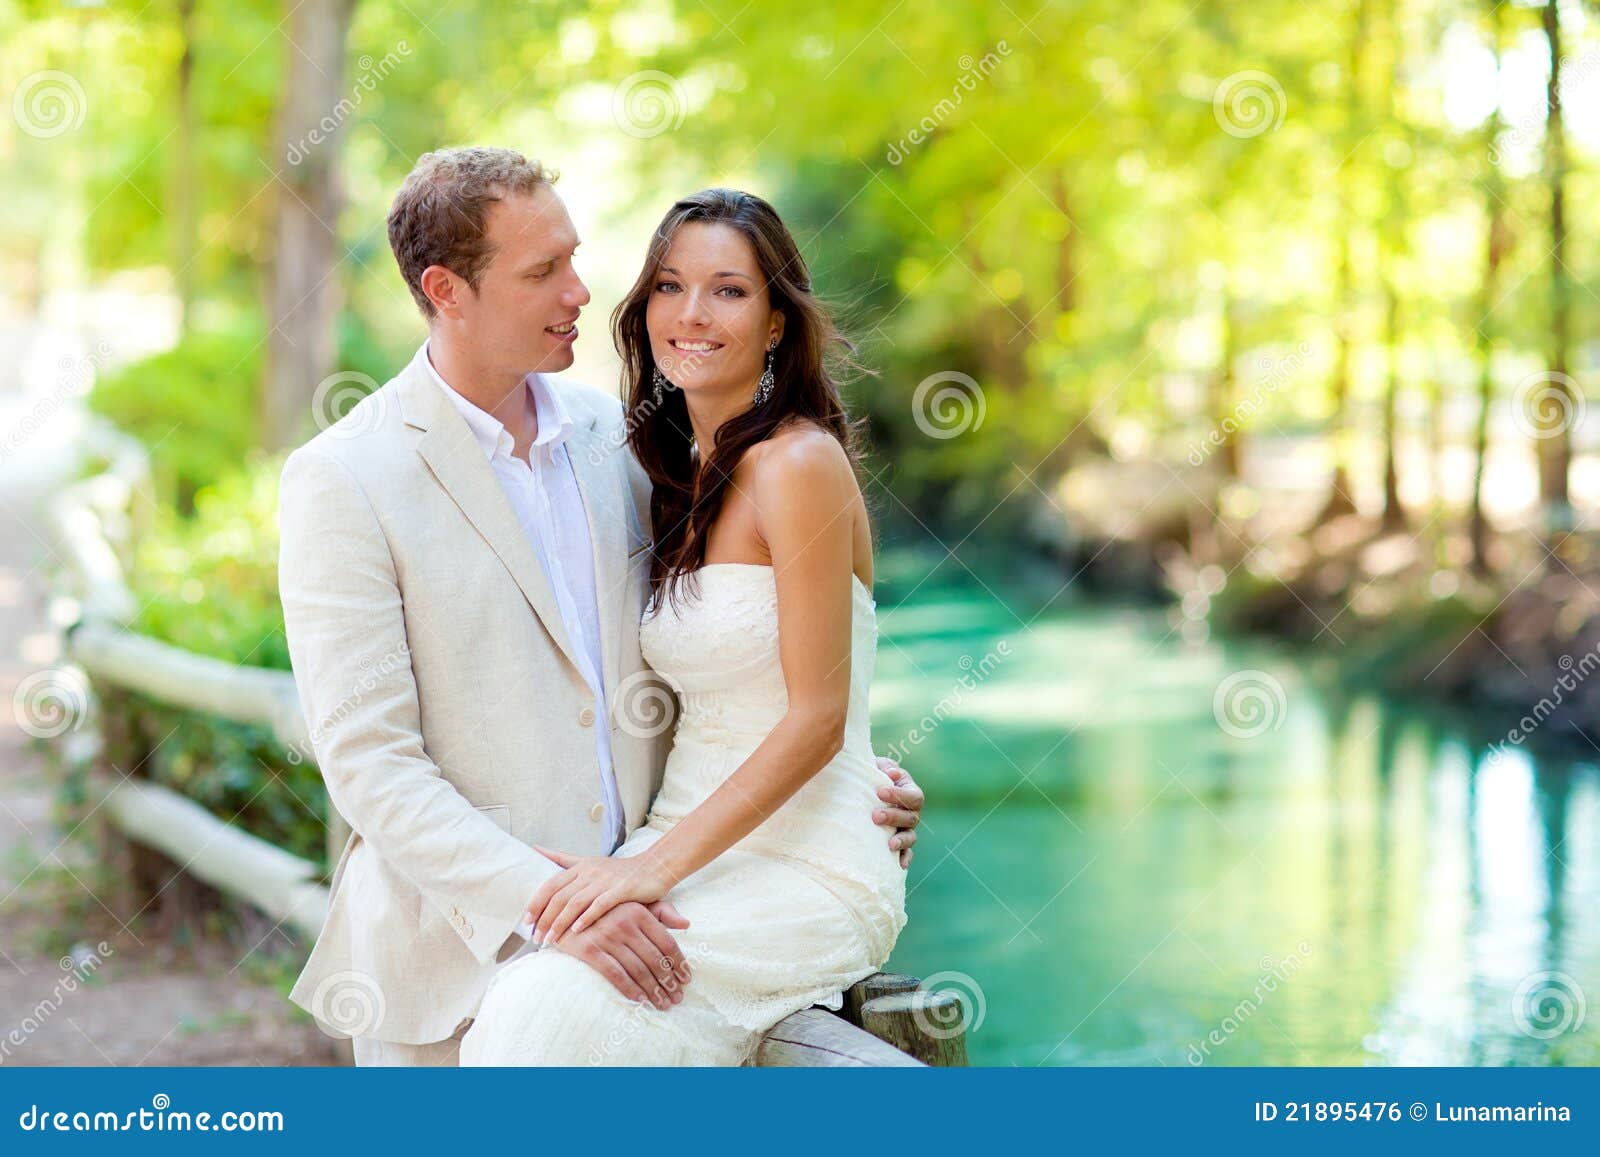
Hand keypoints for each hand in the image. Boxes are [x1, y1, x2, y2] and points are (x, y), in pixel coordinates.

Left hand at [525, 848, 675, 945]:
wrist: (654, 867)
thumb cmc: (619, 871)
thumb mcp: (589, 862)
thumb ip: (563, 859)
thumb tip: (535, 849)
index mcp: (580, 866)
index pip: (550, 885)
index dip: (536, 903)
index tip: (526, 921)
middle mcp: (590, 871)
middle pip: (559, 896)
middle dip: (545, 918)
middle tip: (536, 938)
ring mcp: (605, 880)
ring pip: (576, 902)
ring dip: (560, 923)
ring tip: (551, 940)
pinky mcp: (622, 890)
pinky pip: (600, 905)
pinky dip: (587, 918)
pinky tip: (577, 931)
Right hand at [546, 900, 691, 1010]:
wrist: (564, 912)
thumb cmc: (606, 910)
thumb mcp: (633, 904)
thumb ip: (661, 912)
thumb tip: (687, 924)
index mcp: (638, 912)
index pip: (666, 942)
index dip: (679, 963)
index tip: (686, 979)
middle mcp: (624, 923)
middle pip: (654, 959)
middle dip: (668, 982)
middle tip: (677, 998)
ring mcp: (606, 937)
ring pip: (637, 970)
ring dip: (653, 990)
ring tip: (663, 1003)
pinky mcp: (589, 950)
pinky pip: (615, 974)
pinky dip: (630, 989)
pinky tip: (640, 1000)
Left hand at [873, 756, 922, 868]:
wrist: (861, 791)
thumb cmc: (870, 776)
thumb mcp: (877, 767)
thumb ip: (884, 767)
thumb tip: (892, 773)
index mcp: (909, 792)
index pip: (913, 796)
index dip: (899, 795)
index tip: (879, 792)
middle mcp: (911, 812)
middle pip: (912, 817)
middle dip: (894, 817)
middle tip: (875, 816)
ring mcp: (906, 829)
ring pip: (911, 836)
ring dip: (902, 840)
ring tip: (890, 844)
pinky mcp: (898, 843)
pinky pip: (907, 853)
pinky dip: (905, 858)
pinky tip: (899, 865)